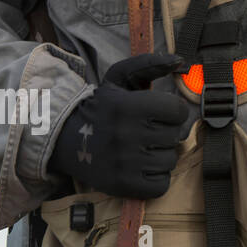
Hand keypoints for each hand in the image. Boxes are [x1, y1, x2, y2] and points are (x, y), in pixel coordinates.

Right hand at [50, 52, 189, 199]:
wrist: (67, 141)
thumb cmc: (103, 107)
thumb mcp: (119, 78)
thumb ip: (149, 64)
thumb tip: (179, 60)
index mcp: (127, 107)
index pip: (178, 110)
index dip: (173, 110)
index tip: (160, 112)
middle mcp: (125, 135)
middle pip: (176, 136)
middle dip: (166, 132)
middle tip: (147, 131)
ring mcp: (124, 163)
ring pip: (170, 160)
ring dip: (161, 155)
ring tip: (142, 148)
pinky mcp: (122, 186)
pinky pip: (161, 185)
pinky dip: (156, 178)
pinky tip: (141, 167)